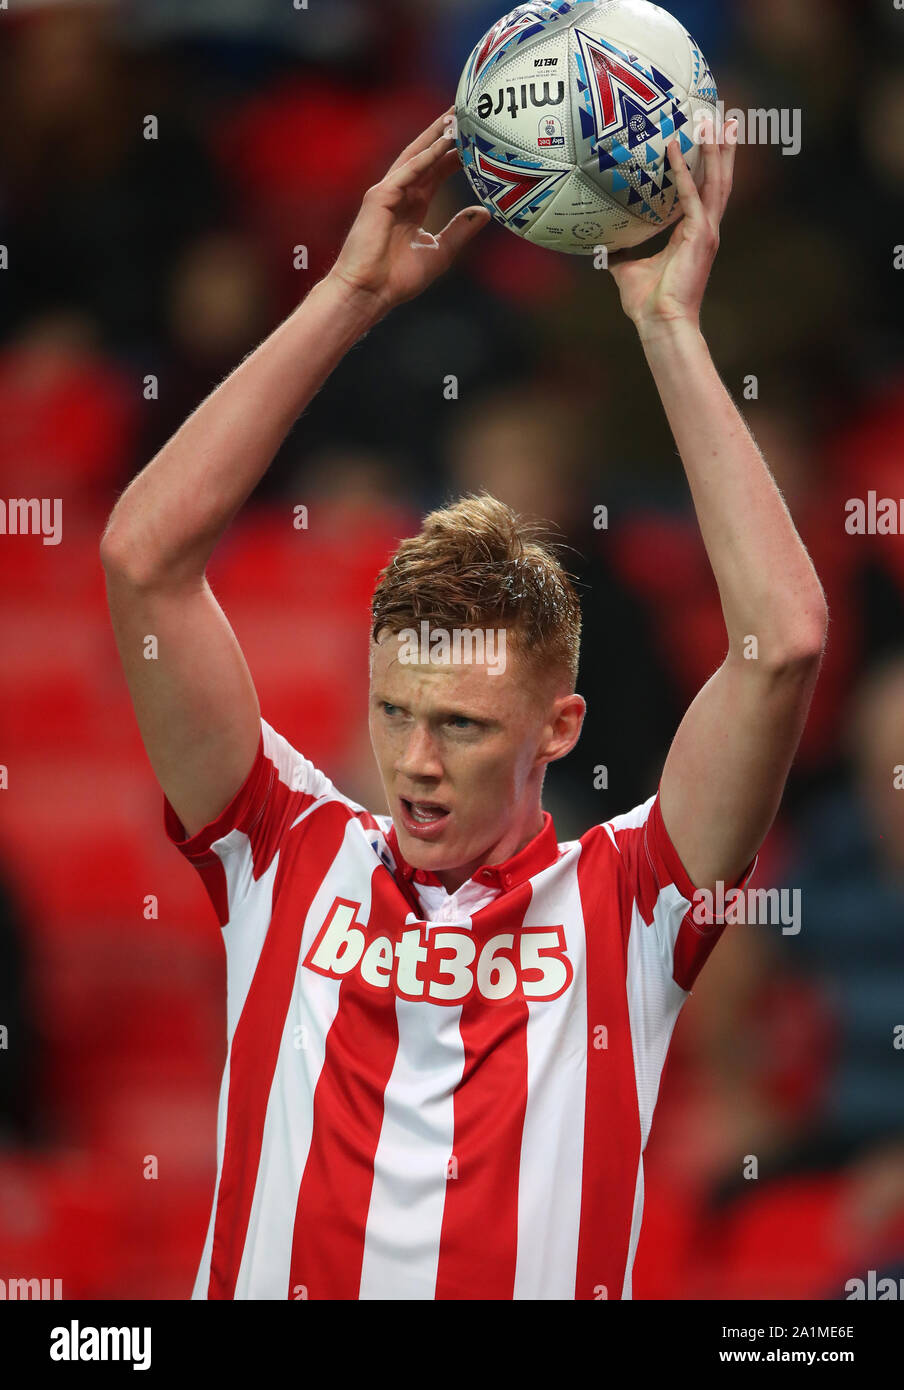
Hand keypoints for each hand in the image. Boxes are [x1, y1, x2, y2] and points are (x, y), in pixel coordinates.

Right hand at [327, 110, 490, 317]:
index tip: (476, 138)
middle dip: (444, 133)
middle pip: (426, 155)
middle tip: (465, 110)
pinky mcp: (379, 197)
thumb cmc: (398, 279)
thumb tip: (485, 211)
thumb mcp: (440, 252)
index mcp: (414, 205)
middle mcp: (401, 193)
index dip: (455, 153)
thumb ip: (461, 230)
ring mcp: (388, 193)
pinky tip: (442, 144)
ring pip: (416, 157)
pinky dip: (424, 157)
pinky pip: (406, 172)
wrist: (370, 293)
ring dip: (435, 136)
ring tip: (455, 116)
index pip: (437, 170)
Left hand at [609, 118, 736, 336]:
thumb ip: (618, 254)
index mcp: (692, 234)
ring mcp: (706, 232)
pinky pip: (693, 195)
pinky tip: (675, 149)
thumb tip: (601, 246)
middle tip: (723, 116)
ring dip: (717, 150)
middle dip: (723, 148)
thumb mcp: (627, 271)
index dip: (709, 164)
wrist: (660, 323)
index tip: (710, 137)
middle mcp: (705, 228)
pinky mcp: (700, 236)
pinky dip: (685, 171)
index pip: (705, 190)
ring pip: (716, 181)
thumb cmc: (647, 304)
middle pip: (719, 179)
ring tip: (717, 120)